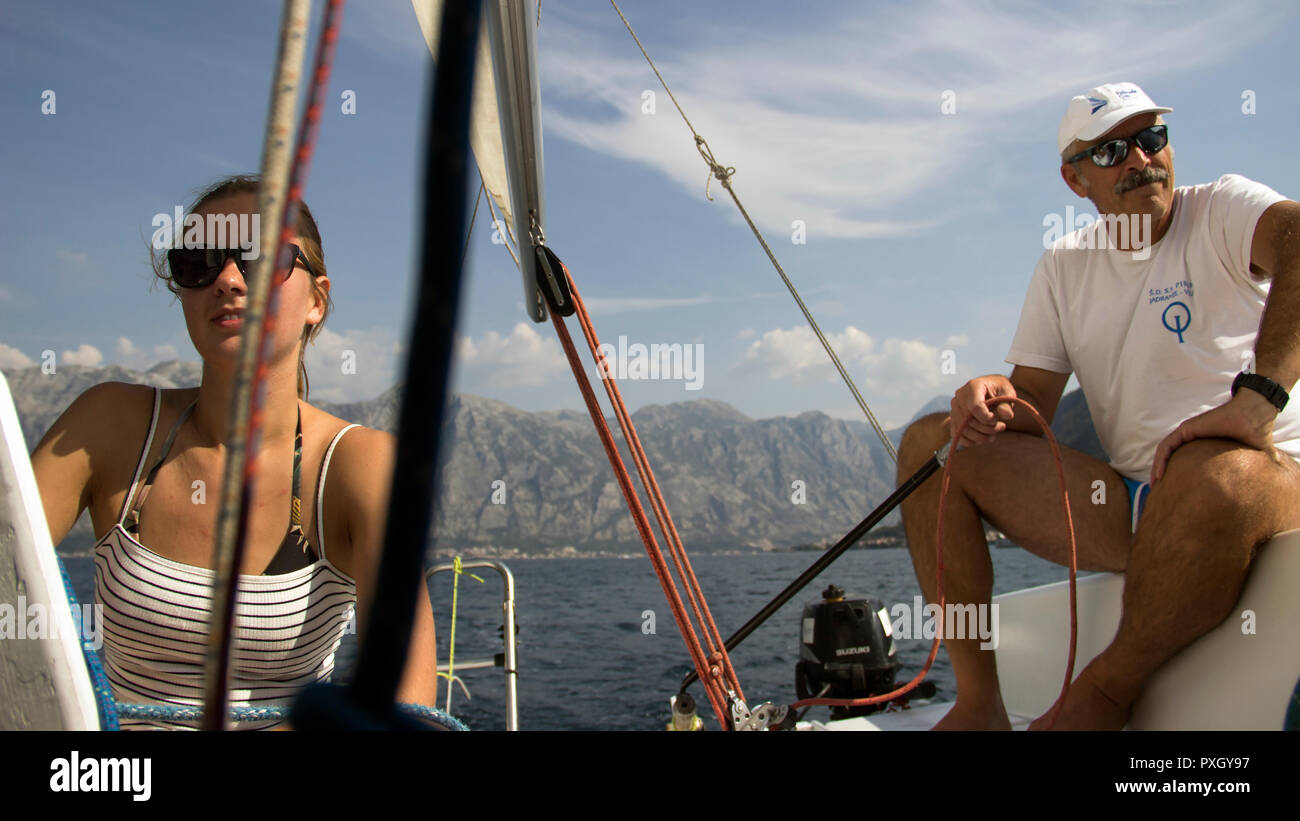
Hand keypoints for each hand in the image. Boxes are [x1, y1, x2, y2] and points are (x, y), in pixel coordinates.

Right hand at [950, 375, 1017, 448]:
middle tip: (1001, 427)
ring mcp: (954, 408)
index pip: (975, 406)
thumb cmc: (999, 390)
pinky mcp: (953, 419)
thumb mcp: (1007, 393)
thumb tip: (1007, 415)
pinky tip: (982, 439)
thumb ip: (1006, 404)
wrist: (990, 390)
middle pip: (968, 420)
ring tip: (993, 435)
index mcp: (973, 386)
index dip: (986, 418)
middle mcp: (960, 396)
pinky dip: (970, 442)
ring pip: (962, 429)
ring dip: (980, 437)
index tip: (997, 421)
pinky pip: (957, 435)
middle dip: (987, 429)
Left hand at [1151, 390, 1278, 481]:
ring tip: (1155, 485)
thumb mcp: (1251, 456)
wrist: (1254, 415)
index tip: (1175, 493)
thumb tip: (1267, 485)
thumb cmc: (1254, 433)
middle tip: (1159, 491)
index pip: (1184, 461)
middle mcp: (1193, 438)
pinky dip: (1160, 459)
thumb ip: (1254, 469)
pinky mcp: (1187, 429)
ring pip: (1165, 452)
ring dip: (1157, 467)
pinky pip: (1167, 446)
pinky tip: (1159, 473)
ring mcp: (1188, 432)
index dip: (1177, 475)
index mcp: (1203, 445)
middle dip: (1162, 473)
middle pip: (1170, 457)